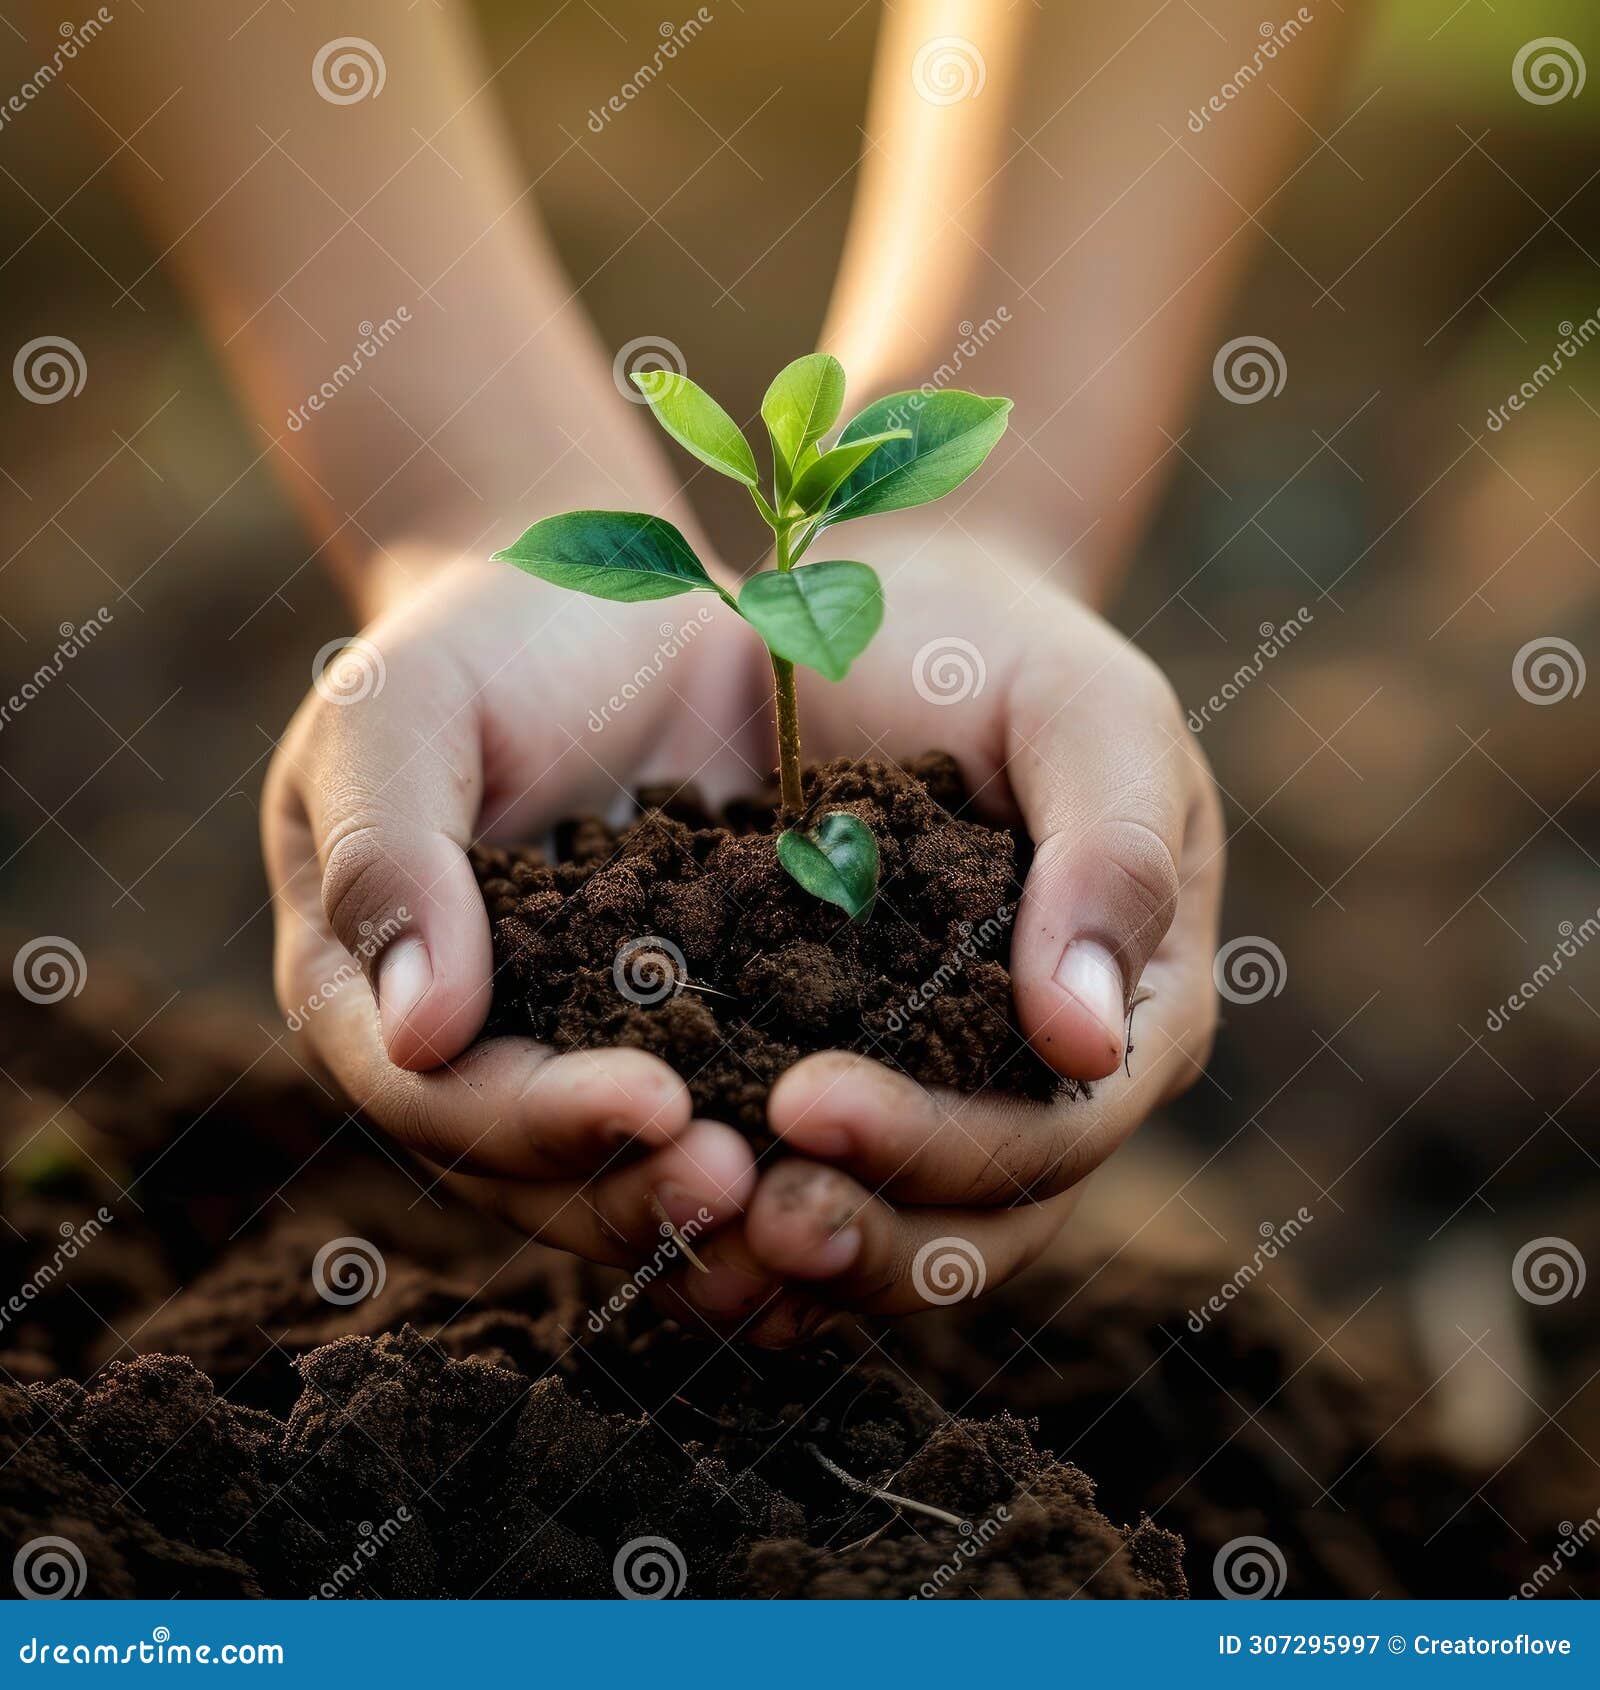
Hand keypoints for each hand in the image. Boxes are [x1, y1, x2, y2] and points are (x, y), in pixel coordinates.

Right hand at [261, 557, 765, 1264]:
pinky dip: (786, 1155)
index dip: (538, 1117)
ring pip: (636, 1173)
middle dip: (640, 1192)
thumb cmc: (479, 643)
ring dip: (720, 1209)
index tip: (655, 1102)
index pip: (439, 1095)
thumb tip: (420, 1032)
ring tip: (818, 1207)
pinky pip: (731, 1111)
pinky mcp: (696, 1030)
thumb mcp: (402, 711)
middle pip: (539, 1174)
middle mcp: (475, 1054)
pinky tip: (868, 1167)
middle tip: (744, 1186)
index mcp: (372, 995)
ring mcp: (586, 1051)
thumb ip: (389, 854)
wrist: (603, 602)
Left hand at [659, 540, 1223, 1344]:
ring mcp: (944, 1095)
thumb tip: (1089, 1042)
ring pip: (887, 1234)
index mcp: (1133, 1017)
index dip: (939, 1145)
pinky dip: (734, 1214)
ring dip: (788, 1259)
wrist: (894, 624)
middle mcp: (1046, 1088)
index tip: (807, 1103)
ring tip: (683, 1227)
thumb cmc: (1009, 654)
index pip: (1051, 1136)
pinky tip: (647, 1198)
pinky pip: (802, 1179)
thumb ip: (1112, 857)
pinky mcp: (839, 1076)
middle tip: (743, 1210)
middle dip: (862, 1233)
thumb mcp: (1088, 717)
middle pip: (974, 1226)